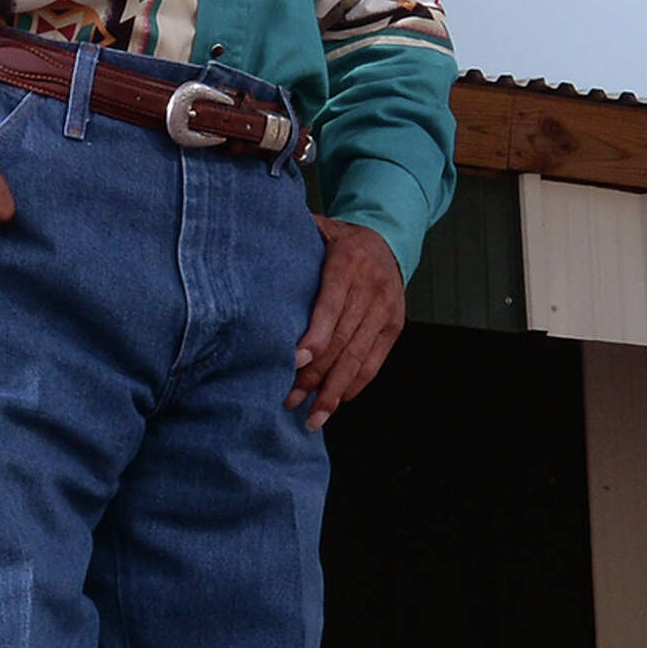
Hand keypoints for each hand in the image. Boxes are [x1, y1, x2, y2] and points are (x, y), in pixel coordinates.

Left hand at [287, 217, 403, 430]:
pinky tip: (335, 402)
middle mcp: (370, 289)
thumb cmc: (339, 241)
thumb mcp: (319, 229)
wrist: (388, 240)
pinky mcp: (394, 327)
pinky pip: (375, 362)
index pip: (330, 306)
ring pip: (358, 357)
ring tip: (312, 417)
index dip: (315, 336)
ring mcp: (386, 310)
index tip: (294, 361)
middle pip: (342, 340)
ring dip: (334, 391)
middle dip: (315, 374)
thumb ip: (294, 238)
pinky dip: (355, 384)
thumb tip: (252, 243)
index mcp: (346, 263)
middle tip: (289, 399)